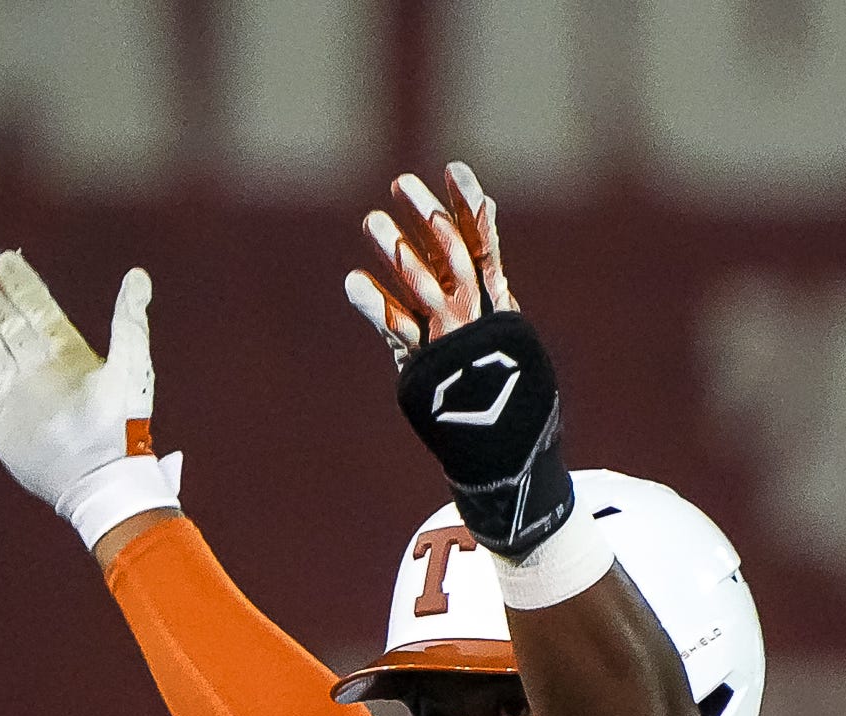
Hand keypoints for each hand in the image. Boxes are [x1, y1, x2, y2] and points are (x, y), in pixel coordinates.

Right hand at [0, 252, 178, 547]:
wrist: (101, 479)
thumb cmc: (121, 425)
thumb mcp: (131, 366)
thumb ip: (130, 321)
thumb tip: (139, 276)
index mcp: (68, 354)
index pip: (38, 309)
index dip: (21, 284)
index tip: (3, 259)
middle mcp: (40, 370)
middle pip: (6, 324)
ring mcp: (17, 395)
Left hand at [344, 161, 516, 365]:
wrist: (490, 416)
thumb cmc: (485, 347)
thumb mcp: (492, 297)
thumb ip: (480, 250)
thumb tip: (484, 201)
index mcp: (488, 288)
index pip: (480, 239)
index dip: (468, 205)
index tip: (454, 169)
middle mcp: (469, 305)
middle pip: (450, 255)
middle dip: (428, 218)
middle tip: (401, 183)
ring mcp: (445, 331)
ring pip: (421, 285)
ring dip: (398, 251)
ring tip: (373, 220)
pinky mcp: (420, 357)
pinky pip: (396, 327)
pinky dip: (376, 304)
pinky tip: (353, 281)